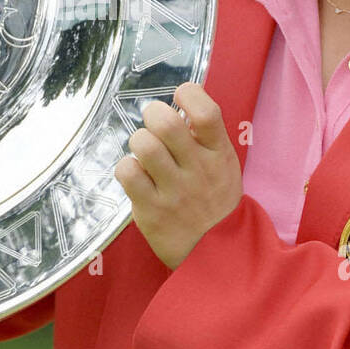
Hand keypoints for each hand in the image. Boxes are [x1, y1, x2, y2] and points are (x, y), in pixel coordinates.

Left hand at [113, 81, 242, 270]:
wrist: (218, 254)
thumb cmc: (214, 199)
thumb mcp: (222, 164)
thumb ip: (203, 136)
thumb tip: (177, 101)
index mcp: (219, 154)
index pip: (206, 112)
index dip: (189, 94)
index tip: (181, 95)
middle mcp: (198, 170)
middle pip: (165, 123)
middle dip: (153, 114)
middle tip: (154, 124)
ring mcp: (174, 191)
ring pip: (143, 144)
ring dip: (139, 141)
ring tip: (145, 152)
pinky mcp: (151, 211)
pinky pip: (127, 172)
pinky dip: (127, 167)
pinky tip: (137, 175)